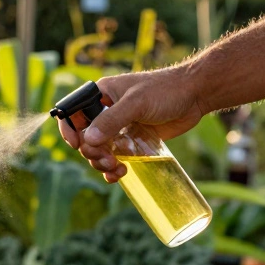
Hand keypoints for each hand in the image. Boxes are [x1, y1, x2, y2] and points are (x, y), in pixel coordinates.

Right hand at [57, 67, 206, 182]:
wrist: (195, 96)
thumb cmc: (165, 90)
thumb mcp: (136, 103)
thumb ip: (111, 121)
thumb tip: (87, 141)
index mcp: (100, 95)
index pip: (73, 114)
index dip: (70, 131)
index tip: (77, 145)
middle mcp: (105, 111)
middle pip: (85, 138)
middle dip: (92, 153)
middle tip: (108, 160)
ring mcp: (118, 127)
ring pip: (98, 151)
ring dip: (102, 164)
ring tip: (117, 168)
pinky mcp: (132, 140)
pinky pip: (115, 157)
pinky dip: (113, 169)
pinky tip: (120, 174)